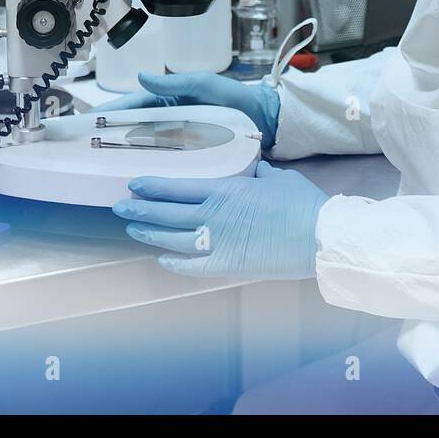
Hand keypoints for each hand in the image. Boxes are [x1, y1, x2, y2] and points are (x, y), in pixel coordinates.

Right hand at [100, 72, 280, 150]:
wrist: (267, 121)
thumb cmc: (237, 98)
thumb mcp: (206, 84)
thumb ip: (176, 82)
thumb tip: (141, 77)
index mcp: (170, 99)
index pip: (134, 106)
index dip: (111, 113)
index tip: (89, 122)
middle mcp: (170, 120)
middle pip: (135, 129)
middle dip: (112, 137)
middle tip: (87, 149)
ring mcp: (180, 140)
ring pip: (147, 148)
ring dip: (127, 156)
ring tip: (104, 168)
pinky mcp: (192, 157)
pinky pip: (167, 162)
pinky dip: (152, 168)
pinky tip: (139, 179)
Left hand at [112, 161, 327, 279]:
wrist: (318, 238)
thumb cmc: (301, 204)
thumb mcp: (278, 179)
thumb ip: (259, 174)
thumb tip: (257, 171)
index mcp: (224, 190)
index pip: (176, 187)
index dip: (152, 186)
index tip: (134, 184)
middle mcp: (213, 215)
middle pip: (166, 212)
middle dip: (139, 208)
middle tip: (120, 206)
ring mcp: (217, 243)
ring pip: (171, 238)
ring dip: (149, 233)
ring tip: (132, 228)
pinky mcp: (226, 265)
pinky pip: (191, 265)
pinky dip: (173, 262)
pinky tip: (161, 259)